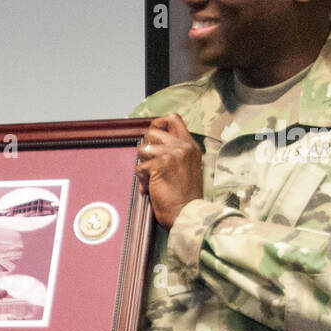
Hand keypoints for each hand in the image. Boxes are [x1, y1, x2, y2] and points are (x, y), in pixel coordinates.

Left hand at [134, 113, 202, 227]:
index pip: (173, 119)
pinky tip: (152, 188)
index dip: (158, 125)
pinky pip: (140, 167)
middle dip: (146, 147)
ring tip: (152, 178)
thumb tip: (150, 143)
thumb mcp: (186, 166)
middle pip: (152, 131)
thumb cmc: (183, 195)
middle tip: (149, 163)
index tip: (153, 139)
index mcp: (190, 145)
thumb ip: (174, 152)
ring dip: (143, 166)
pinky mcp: (161, 164)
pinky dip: (143, 180)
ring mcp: (172, 154)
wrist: (187, 212)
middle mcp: (183, 146)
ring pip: (143, 149)